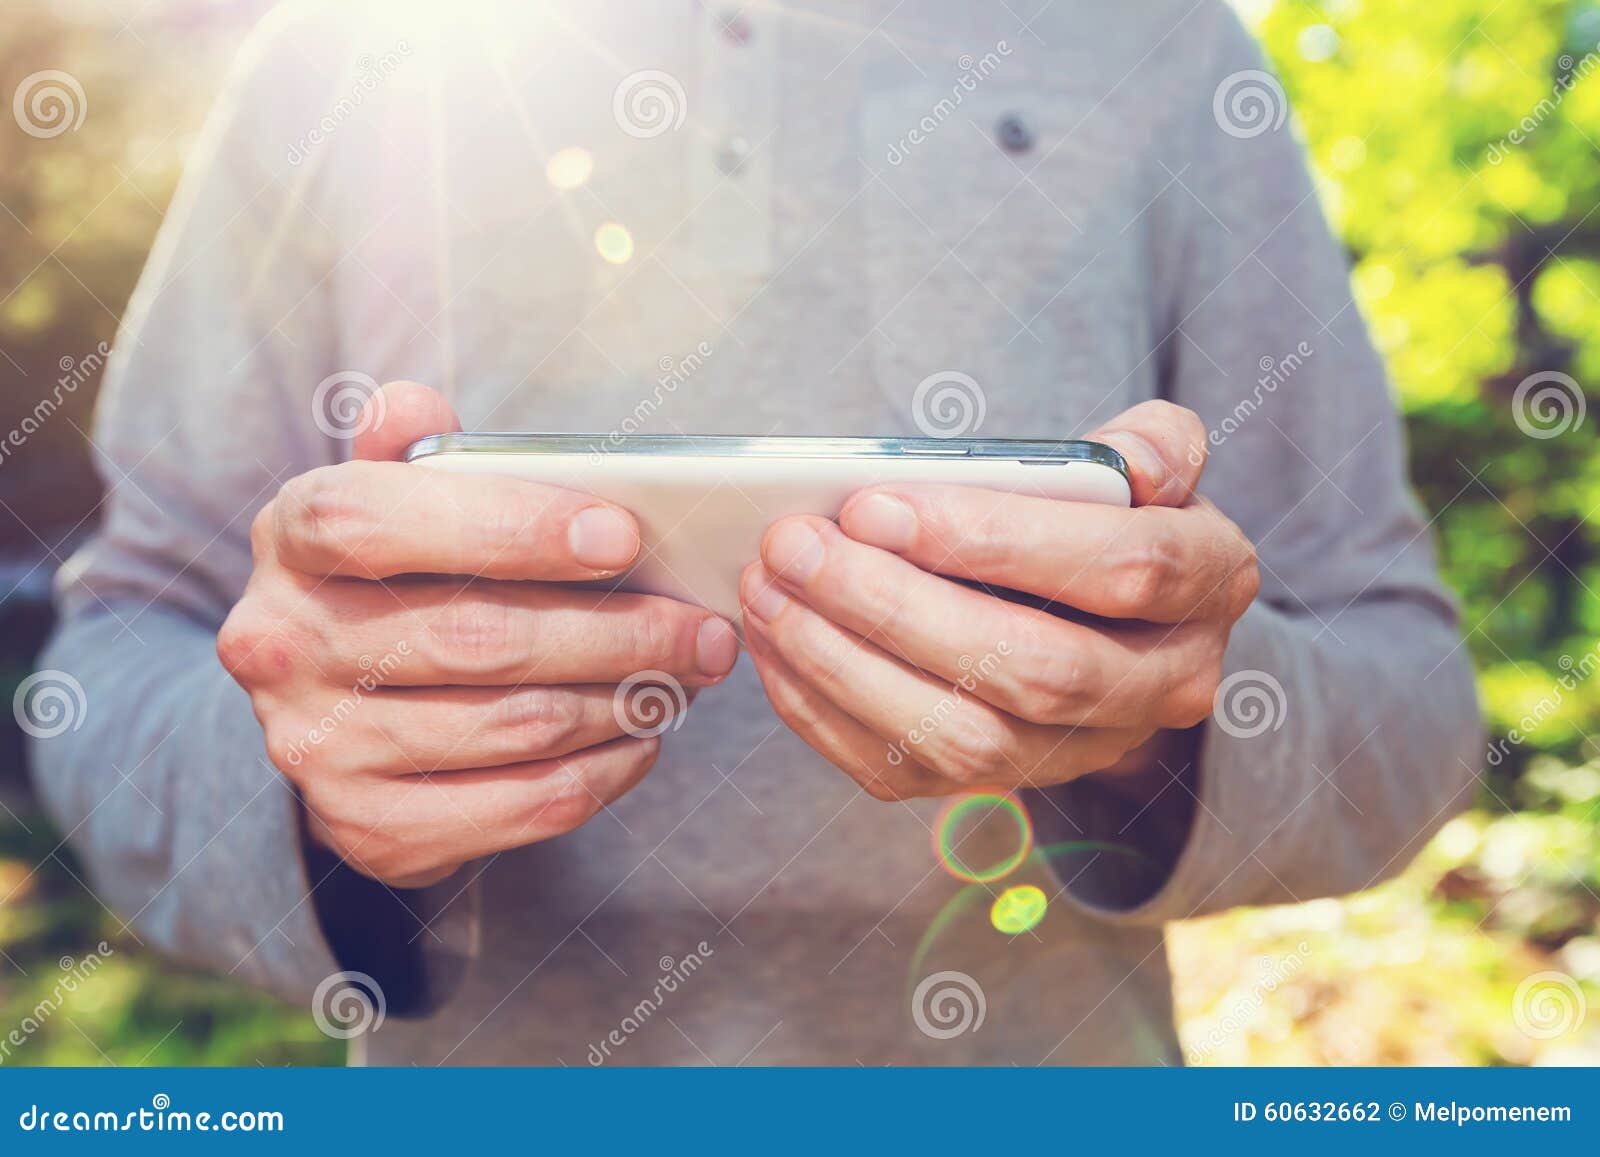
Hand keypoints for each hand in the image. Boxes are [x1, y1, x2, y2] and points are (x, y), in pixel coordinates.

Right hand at [217, 382, 739, 886]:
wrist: (334, 710)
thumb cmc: (393, 579)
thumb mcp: (387, 499)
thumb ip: (410, 453)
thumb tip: (417, 409)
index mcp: (289, 537)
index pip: (383, 522)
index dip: (508, 528)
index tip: (623, 536)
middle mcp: (282, 647)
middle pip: (474, 638)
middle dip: (616, 633)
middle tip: (705, 629)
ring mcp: (318, 749)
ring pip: (510, 727)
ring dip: (623, 703)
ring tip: (689, 677)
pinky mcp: (368, 829)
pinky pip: (517, 807)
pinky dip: (600, 775)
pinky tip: (641, 741)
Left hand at [738, 401, 1258, 800]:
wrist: (1103, 620)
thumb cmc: (1107, 518)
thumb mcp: (1148, 465)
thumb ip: (1152, 446)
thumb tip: (1138, 467)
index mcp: (1208, 587)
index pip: (1120, 571)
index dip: (994, 540)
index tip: (875, 504)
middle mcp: (1160, 688)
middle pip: (1031, 670)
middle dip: (896, 608)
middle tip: (794, 544)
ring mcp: (1080, 752)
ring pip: (962, 739)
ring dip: (845, 664)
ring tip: (767, 589)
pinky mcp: (999, 785)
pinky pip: (905, 770)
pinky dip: (824, 709)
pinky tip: (775, 644)